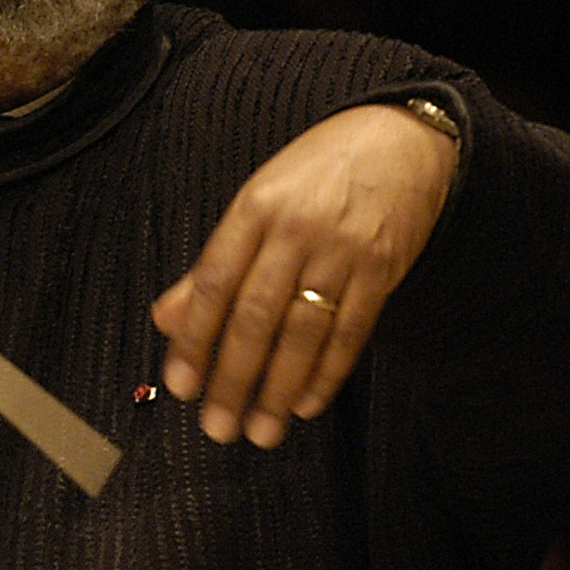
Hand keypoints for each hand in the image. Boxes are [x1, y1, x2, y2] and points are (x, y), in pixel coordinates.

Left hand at [151, 103, 456, 446]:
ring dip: (278, 389)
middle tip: (218, 427)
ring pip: (303, 332)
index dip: (194, 340)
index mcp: (255, 209)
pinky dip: (327, 374)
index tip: (181, 387)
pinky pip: (351, 332)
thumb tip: (166, 319)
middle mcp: (296, 229)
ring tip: (260, 430)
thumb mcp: (257, 203)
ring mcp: (342, 250)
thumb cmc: (318, 174)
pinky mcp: (383, 268)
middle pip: (256, 317)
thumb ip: (212, 265)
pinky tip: (306, 404)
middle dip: (234, 379)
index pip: (214, 284)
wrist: (402, 139)